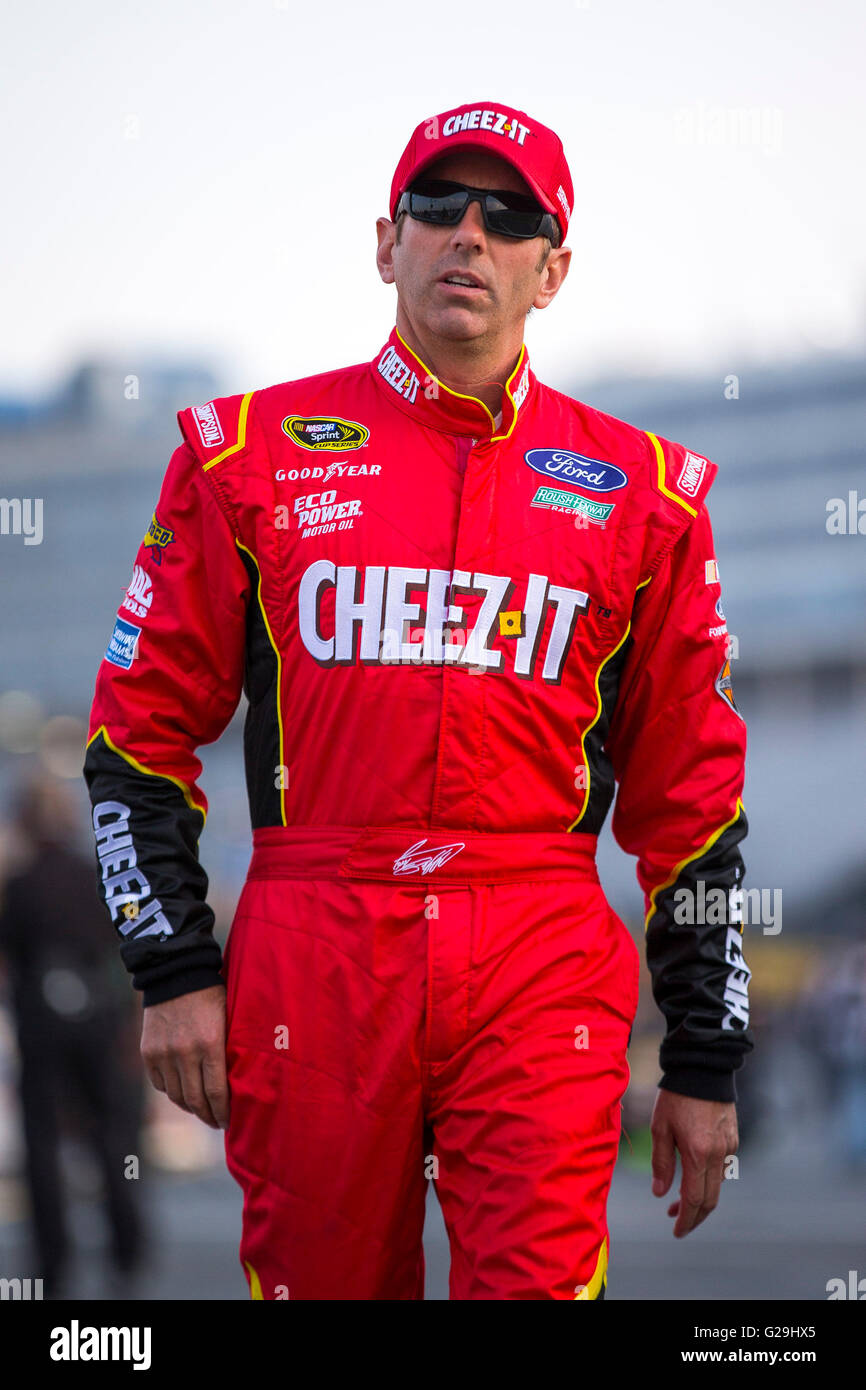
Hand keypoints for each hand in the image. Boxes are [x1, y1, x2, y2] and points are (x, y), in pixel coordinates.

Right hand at [140, 984, 229, 1129]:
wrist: (176, 973)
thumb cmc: (212, 995)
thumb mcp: (229, 1018)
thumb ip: (229, 1050)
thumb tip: (239, 1082)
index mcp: (210, 1044)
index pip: (217, 1092)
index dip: (223, 1113)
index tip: (229, 1123)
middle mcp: (185, 1052)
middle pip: (195, 1100)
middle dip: (208, 1116)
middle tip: (216, 1122)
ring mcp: (164, 1053)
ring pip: (176, 1095)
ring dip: (190, 1107)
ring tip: (201, 1110)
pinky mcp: (148, 1052)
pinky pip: (160, 1083)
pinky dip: (172, 1091)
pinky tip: (182, 1092)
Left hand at [650, 1089, 737, 1237]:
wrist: (703, 1067)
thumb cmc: (676, 1095)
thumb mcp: (660, 1127)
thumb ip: (661, 1163)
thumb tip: (660, 1194)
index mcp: (698, 1154)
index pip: (693, 1200)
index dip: (685, 1220)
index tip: (676, 1231)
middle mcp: (718, 1155)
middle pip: (710, 1200)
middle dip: (694, 1216)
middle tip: (677, 1223)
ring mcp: (729, 1147)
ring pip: (718, 1186)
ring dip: (701, 1199)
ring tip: (679, 1200)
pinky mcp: (733, 1139)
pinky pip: (723, 1170)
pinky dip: (709, 1182)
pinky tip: (694, 1177)